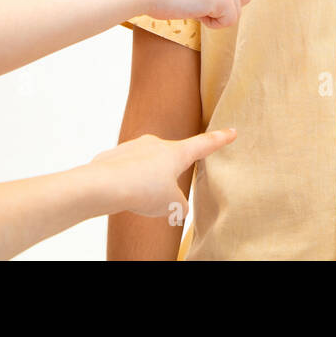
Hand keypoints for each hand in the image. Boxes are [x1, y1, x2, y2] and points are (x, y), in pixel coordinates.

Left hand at [85, 129, 236, 220]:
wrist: (103, 185)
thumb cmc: (143, 192)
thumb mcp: (173, 205)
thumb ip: (181, 203)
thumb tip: (175, 201)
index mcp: (177, 153)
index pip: (204, 144)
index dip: (220, 139)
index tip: (232, 130)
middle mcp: (157, 144)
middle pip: (171, 160)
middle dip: (168, 177)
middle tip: (160, 197)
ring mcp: (134, 147)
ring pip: (146, 167)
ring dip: (145, 182)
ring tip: (137, 199)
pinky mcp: (114, 155)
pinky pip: (126, 171)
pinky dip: (127, 182)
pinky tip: (120, 194)